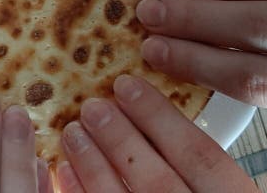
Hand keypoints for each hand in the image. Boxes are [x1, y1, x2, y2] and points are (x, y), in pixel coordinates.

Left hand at [57, 75, 256, 192]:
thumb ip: (200, 170)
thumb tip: (155, 121)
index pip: (201, 156)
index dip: (161, 117)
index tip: (128, 86)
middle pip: (157, 180)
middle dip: (120, 138)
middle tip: (93, 106)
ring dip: (94, 165)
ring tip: (73, 132)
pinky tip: (66, 173)